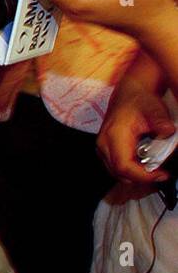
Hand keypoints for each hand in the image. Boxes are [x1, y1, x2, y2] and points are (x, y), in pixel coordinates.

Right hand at [97, 69, 174, 183]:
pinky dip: (132, 170)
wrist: (129, 94)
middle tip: (160, 173)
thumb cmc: (139, 101)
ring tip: (154, 167)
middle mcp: (104, 143)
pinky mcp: (106, 150)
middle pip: (119, 173)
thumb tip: (168, 132)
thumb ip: (161, 122)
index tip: (161, 175)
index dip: (143, 176)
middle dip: (141, 178)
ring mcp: (103, 148)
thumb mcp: (154, 109)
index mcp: (113, 135)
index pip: (124, 166)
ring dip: (137, 175)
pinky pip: (116, 168)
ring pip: (117, 173)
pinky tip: (144, 162)